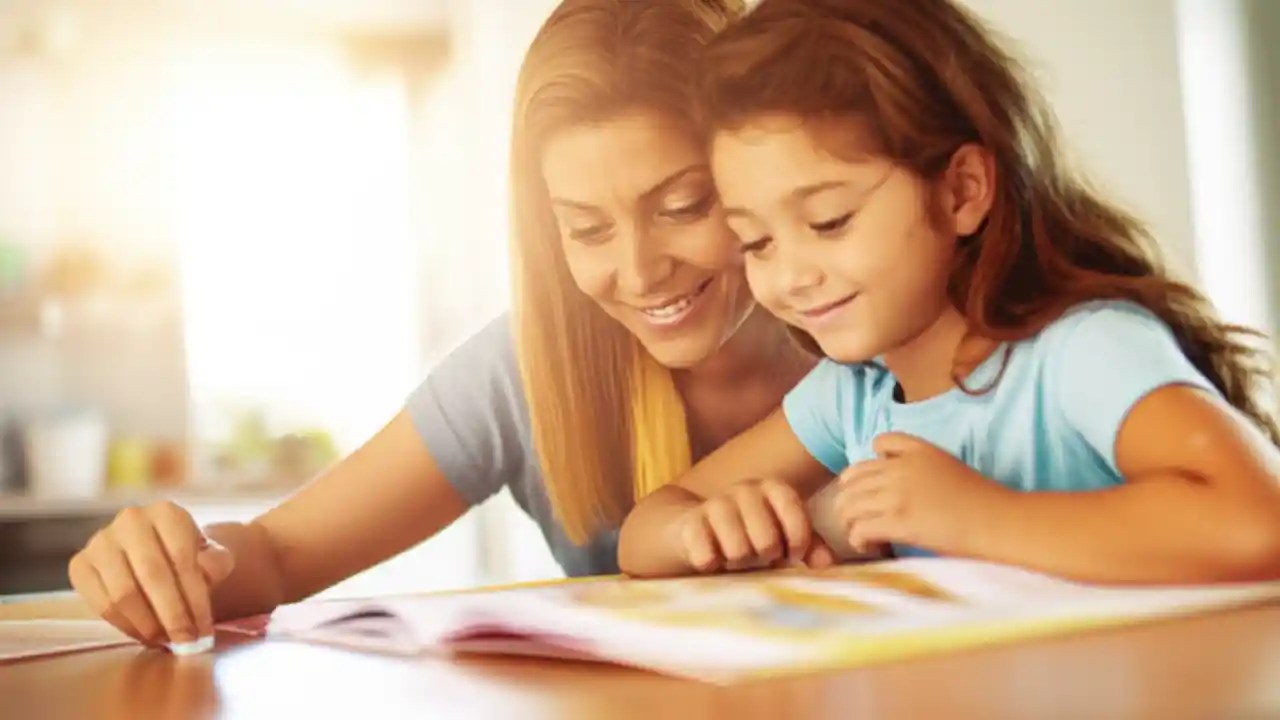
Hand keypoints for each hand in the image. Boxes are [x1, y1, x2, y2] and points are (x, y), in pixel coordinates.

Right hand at [68, 502, 235, 645]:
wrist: (156, 551)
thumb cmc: (187, 556)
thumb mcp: (211, 555)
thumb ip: (216, 562)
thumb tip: (208, 572)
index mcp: (166, 513)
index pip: (183, 560)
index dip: (195, 599)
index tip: (204, 630)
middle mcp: (131, 520)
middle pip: (152, 577)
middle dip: (172, 616)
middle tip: (186, 643)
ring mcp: (101, 541)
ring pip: (124, 593)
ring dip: (148, 624)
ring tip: (166, 642)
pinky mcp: (80, 565)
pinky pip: (102, 604)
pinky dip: (125, 626)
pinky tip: (144, 636)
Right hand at [676, 478, 833, 572]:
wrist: (694, 529)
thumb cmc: (748, 534)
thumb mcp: (782, 536)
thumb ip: (808, 545)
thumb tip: (826, 564)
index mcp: (773, 488)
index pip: (796, 523)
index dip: (796, 546)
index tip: (789, 554)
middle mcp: (746, 490)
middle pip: (767, 543)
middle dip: (763, 558)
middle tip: (756, 555)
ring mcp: (715, 504)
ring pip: (738, 551)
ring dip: (737, 564)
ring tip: (734, 557)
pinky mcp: (690, 524)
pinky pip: (706, 557)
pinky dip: (711, 566)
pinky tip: (710, 559)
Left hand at [835, 432, 1013, 554]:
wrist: (999, 521)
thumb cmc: (982, 502)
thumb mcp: (948, 467)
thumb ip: (919, 466)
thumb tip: (894, 485)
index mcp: (918, 450)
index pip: (879, 442)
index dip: (872, 464)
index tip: (876, 486)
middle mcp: (901, 467)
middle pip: (852, 477)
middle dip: (851, 500)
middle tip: (862, 519)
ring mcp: (897, 494)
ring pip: (849, 504)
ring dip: (850, 523)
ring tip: (864, 537)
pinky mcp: (898, 521)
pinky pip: (859, 529)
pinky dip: (857, 540)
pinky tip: (869, 547)